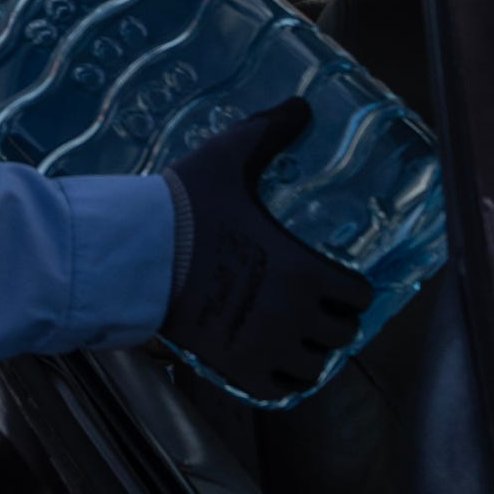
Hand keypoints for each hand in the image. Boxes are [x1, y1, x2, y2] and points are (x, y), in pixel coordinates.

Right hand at [158, 102, 374, 402]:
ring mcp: (265, 346)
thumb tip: (303, 104)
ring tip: (296, 336)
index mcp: (306, 271)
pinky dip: (283, 379)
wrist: (134, 254)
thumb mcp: (231, 157)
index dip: (352, 288)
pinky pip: (279, 390)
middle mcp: (295, 316)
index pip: (359, 297)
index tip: (338, 282)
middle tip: (317, 308)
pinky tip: (273, 360)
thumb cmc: (188, 206)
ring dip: (310, 353)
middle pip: (342, 335)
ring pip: (315, 368)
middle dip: (333, 321)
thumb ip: (270, 130)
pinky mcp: (235, 367)